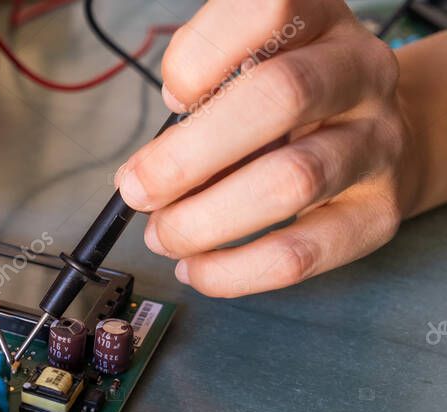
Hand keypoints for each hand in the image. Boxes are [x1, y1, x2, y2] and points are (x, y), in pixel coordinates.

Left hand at [116, 0, 414, 296]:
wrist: (389, 138)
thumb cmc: (296, 100)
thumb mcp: (254, 63)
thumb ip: (205, 84)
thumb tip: (154, 155)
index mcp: (317, 19)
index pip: (266, 9)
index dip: (201, 56)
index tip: (171, 97)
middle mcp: (357, 72)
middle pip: (279, 98)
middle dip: (188, 155)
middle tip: (137, 189)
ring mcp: (375, 143)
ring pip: (291, 182)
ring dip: (205, 220)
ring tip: (163, 234)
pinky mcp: (375, 214)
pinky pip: (301, 253)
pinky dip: (234, 270)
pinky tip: (196, 268)